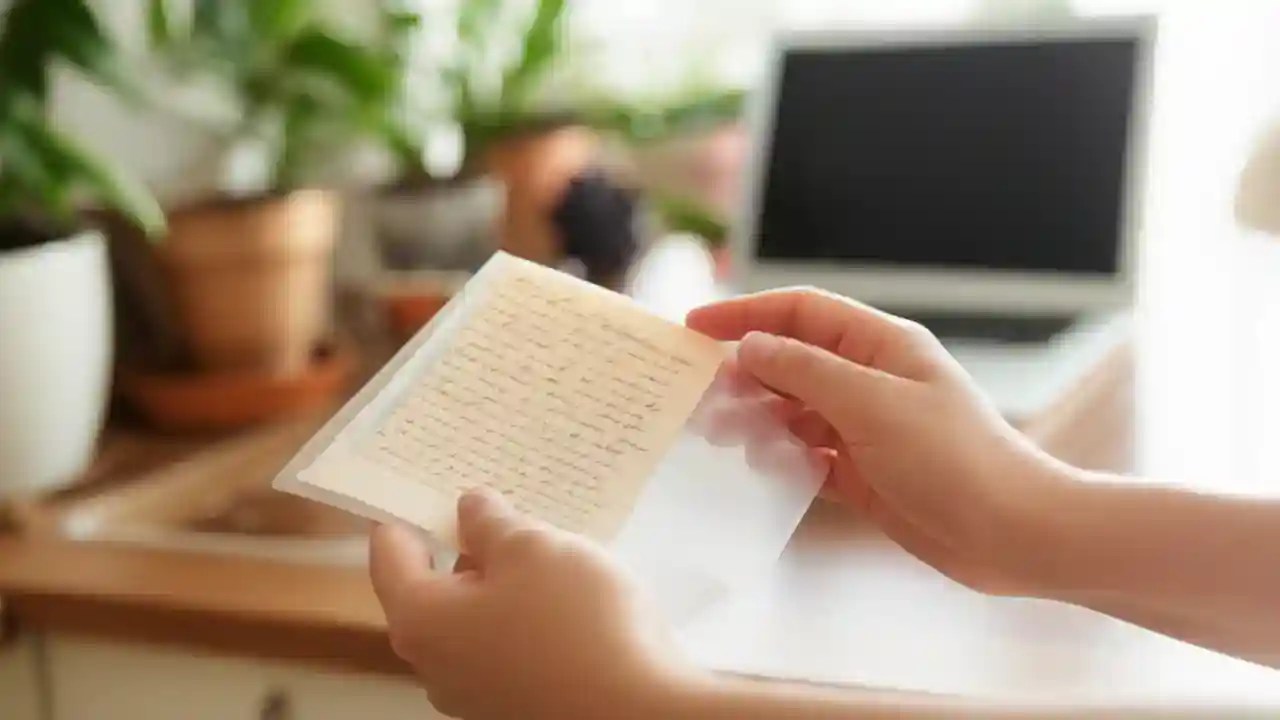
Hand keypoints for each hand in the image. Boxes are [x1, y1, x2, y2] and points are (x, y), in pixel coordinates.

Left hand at [369, 489, 694, 719]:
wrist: (638, 712)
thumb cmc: (574, 622)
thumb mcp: (533, 548)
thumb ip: (492, 523)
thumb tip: (470, 510)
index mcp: (421, 621)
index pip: (390, 555)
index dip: (409, 512)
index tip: (433, 482)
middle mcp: (435, 666)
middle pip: (435, 591)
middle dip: (468, 549)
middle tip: (508, 511)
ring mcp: (475, 695)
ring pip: (475, 621)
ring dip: (503, 586)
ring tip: (551, 554)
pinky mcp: (516, 707)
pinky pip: (508, 649)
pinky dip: (526, 620)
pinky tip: (569, 602)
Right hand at [687, 289, 1070, 595]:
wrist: (1013, 533)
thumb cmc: (953, 458)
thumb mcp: (872, 404)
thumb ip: (806, 371)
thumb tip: (751, 346)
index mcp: (881, 345)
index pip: (801, 312)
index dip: (745, 313)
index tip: (694, 327)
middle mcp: (872, 379)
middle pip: (792, 361)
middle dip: (745, 375)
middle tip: (701, 400)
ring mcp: (869, 426)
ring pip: (795, 409)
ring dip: (759, 418)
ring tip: (728, 438)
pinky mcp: (867, 471)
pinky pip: (810, 453)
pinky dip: (786, 457)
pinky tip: (772, 468)